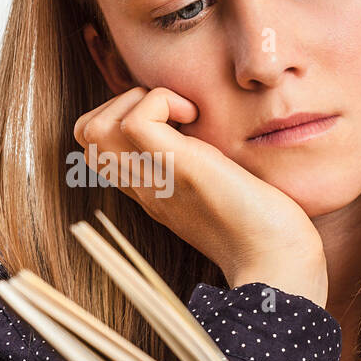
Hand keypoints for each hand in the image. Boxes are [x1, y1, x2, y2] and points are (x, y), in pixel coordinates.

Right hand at [73, 86, 326, 304]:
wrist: (276, 260)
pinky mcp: (179, 168)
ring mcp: (155, 178)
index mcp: (148, 189)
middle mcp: (142, 186)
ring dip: (138, 100)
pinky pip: (136, 121)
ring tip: (182, 113)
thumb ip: (195, 163)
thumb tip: (200, 125)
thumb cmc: (260, 223)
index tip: (169, 118)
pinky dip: (163, 101)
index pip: (94, 146)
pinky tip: (196, 116)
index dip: (119, 114)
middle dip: (120, 102)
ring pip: (95, 127)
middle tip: (172, 112)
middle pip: (84, 134)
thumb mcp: (213, 185)